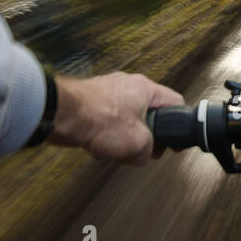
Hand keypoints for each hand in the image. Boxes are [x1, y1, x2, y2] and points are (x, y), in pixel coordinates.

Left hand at [48, 72, 183, 164]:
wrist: (60, 114)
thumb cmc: (98, 119)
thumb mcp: (137, 142)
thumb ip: (149, 151)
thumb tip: (145, 154)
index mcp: (146, 88)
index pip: (175, 103)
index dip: (180, 125)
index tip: (176, 141)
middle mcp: (128, 86)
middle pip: (150, 114)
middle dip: (148, 137)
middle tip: (145, 151)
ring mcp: (108, 92)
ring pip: (127, 120)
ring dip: (125, 138)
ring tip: (117, 151)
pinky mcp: (91, 102)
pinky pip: (108, 122)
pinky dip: (106, 136)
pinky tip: (99, 147)